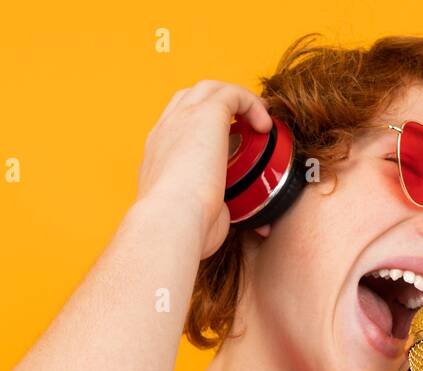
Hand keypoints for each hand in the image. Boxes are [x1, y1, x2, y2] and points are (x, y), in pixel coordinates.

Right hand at [135, 80, 272, 261]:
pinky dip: (252, 104)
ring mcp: (183, 119)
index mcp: (157, 155)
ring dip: (235, 99)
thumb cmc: (179, 230)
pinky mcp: (207, 115)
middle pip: (189, 97)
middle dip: (216, 104)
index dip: (198, 125)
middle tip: (241, 123)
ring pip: (209, 89)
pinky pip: (233, 94)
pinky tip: (264, 125)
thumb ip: (214, 211)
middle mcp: (166, 131)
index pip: (175, 125)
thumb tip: (243, 222)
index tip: (221, 139)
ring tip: (257, 119)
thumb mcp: (192, 216)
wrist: (170, 221)